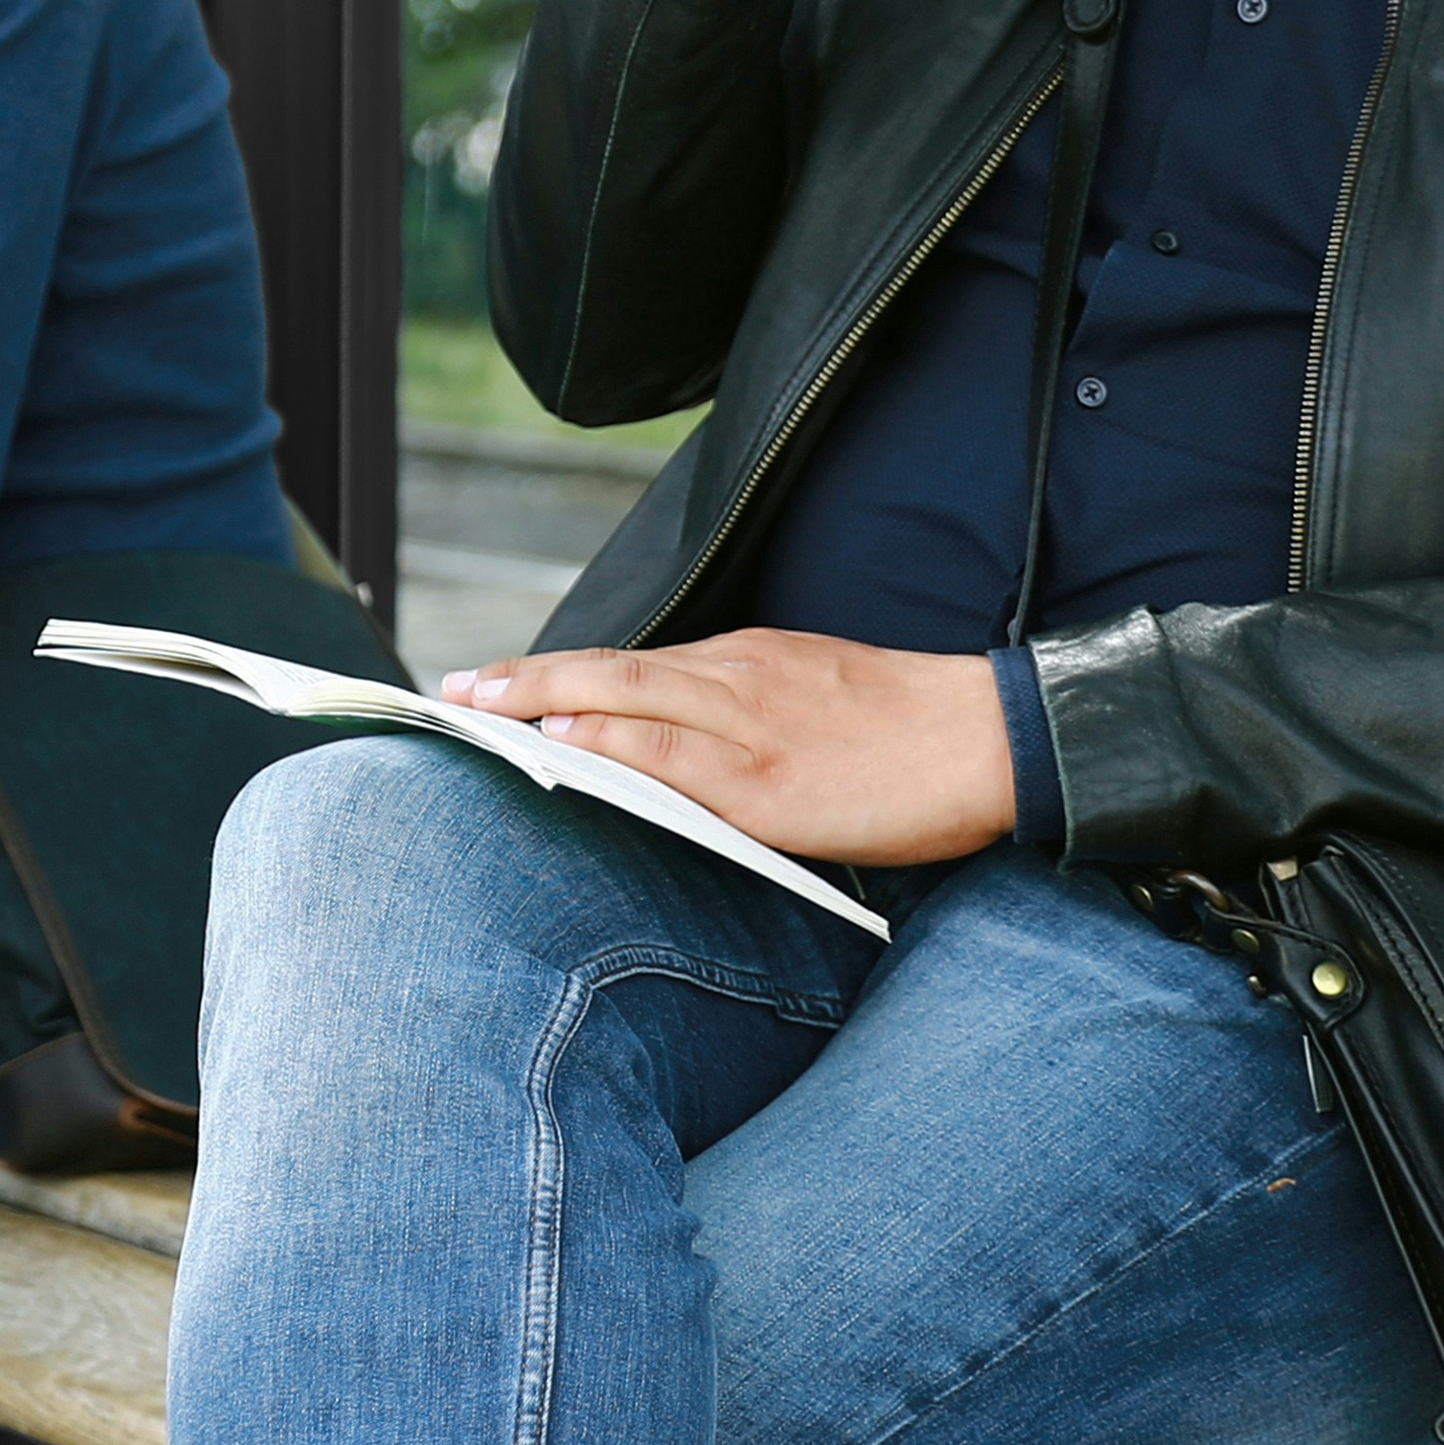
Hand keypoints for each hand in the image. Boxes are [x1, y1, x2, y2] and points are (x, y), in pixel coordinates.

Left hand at [445, 631, 1024, 867]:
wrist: (986, 737)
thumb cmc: (907, 729)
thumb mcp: (812, 692)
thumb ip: (741, 709)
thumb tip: (672, 740)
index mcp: (747, 661)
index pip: (630, 664)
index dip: (557, 674)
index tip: (497, 680)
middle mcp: (735, 679)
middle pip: (608, 672)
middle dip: (525, 682)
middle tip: (457, 692)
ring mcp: (748, 728)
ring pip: (625, 703)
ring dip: (544, 707)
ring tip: (481, 717)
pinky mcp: (767, 783)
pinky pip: (670, 757)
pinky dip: (609, 748)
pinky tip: (563, 751)